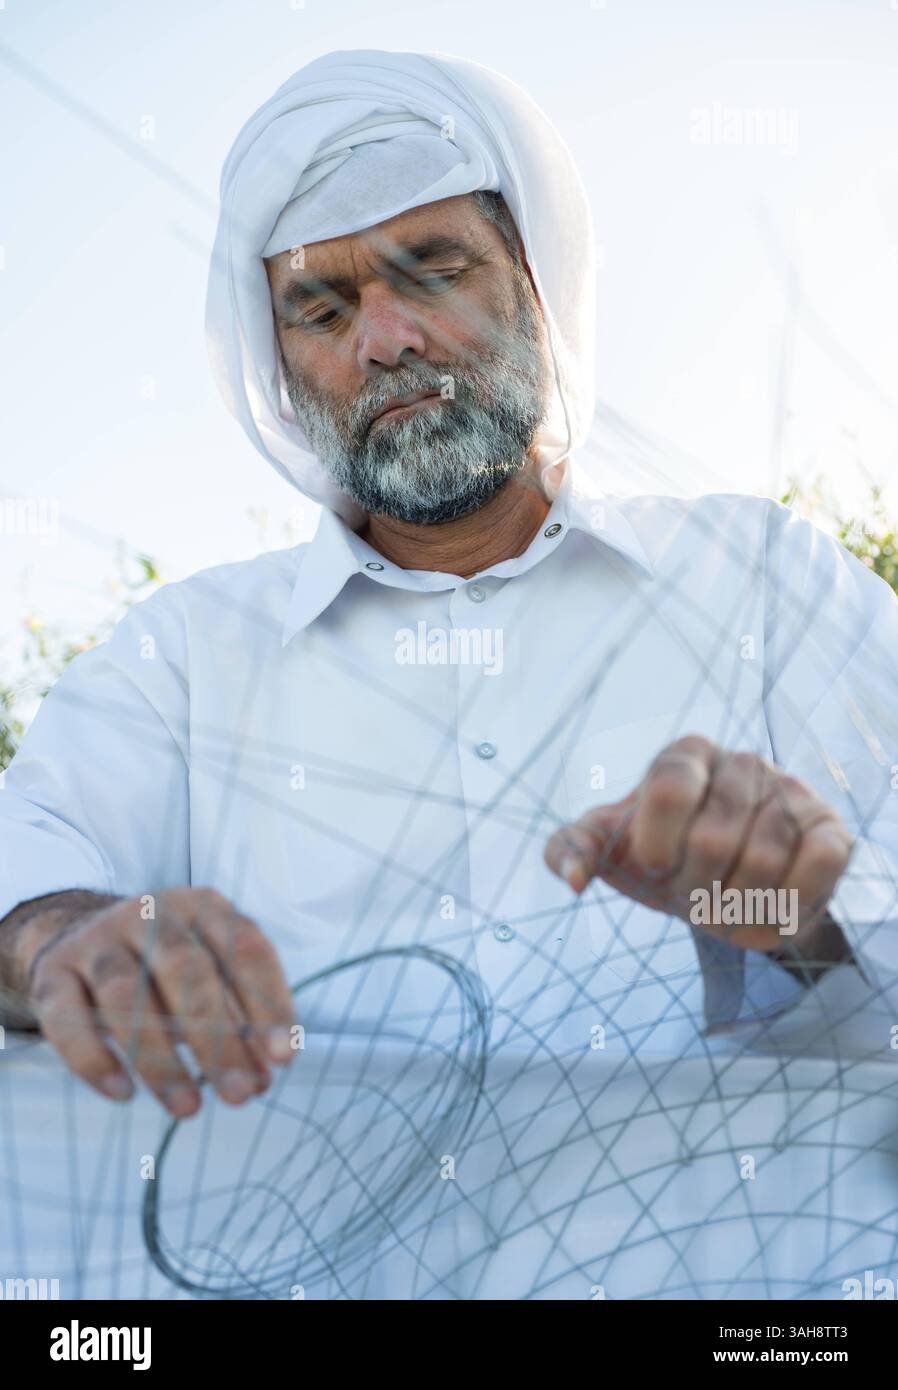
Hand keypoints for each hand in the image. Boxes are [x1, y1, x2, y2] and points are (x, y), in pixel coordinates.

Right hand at [17, 887, 296, 1115]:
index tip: (284, 1059)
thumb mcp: (213, 973)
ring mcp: (96, 939)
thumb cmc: (167, 965)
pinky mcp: (52, 973)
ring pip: (124, 995)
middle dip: (218, 1039)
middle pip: (187, 970)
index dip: (269, 1003)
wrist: (82, 933)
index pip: (245, 948)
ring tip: (188, 1108)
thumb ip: (242, 1018)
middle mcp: (150, 913)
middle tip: (239, 1094)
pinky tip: (124, 1092)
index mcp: (204, 906)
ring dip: (160, 1059)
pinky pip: (66, 1018)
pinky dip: (94, 1059)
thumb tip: (265, 1075)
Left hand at [544, 736, 853, 950]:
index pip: (670, 789)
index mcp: (684, 756)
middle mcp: (742, 762)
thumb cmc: (664, 860)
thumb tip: (573, 878)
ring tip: (727, 911)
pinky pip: (819, 865)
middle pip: (714, 838)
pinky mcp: (829, 827)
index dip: (659, 844)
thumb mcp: (611, 852)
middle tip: (695, 898)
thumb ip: (570, 850)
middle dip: (696, 888)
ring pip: (764, 860)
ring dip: (736, 909)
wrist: (729, 888)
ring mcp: (791, 790)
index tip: (656, 867)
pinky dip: (788, 906)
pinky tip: (769, 913)